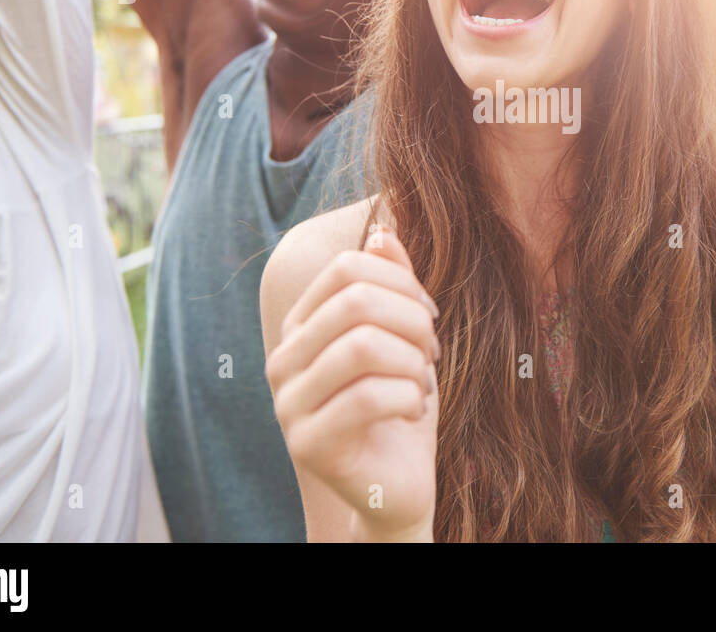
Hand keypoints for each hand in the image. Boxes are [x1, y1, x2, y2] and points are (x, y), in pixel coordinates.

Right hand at [265, 224, 440, 540]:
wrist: (397, 483)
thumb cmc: (400, 404)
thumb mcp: (403, 338)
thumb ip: (391, 286)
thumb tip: (384, 232)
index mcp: (300, 326)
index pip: (346, 268)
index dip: (402, 282)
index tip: (430, 314)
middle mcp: (283, 360)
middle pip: (356, 302)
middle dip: (412, 320)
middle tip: (432, 352)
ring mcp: (288, 404)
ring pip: (363, 346)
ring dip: (413, 361)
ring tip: (423, 381)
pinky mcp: (307, 445)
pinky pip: (369, 397)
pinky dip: (409, 397)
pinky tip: (414, 410)